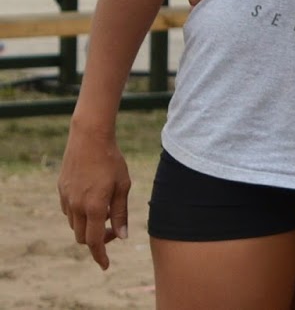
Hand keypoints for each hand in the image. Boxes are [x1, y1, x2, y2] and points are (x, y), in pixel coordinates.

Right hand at [58, 128, 130, 269]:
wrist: (89, 138)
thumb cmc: (112, 160)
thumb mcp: (123, 186)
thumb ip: (121, 213)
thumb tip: (122, 236)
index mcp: (94, 207)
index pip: (94, 241)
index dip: (100, 255)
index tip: (106, 266)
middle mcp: (77, 206)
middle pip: (82, 237)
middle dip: (97, 240)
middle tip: (114, 230)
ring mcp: (66, 199)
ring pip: (74, 225)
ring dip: (88, 227)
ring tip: (106, 212)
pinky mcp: (61, 191)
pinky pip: (68, 212)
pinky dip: (80, 215)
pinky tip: (92, 202)